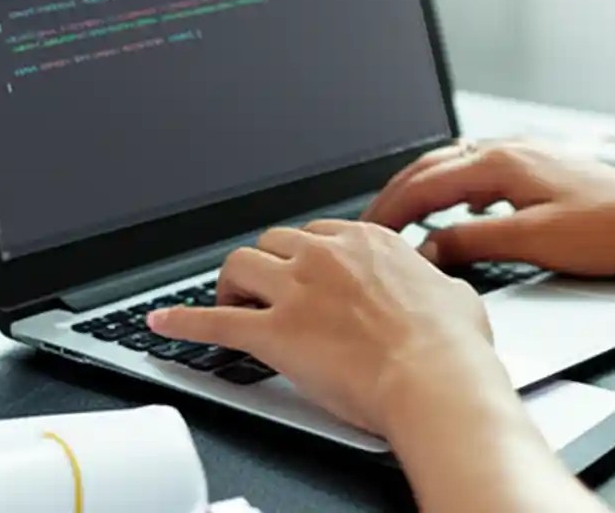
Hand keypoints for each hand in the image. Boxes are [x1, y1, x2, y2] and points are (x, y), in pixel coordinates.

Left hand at [148, 221, 499, 435]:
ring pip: (238, 265)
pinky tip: (162, 323)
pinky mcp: (272, 332)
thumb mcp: (452, 292)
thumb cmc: (452, 347)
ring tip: (230, 302)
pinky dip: (182, 321)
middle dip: (265, 265)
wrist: (437, 381)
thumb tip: (432, 278)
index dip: (302, 255)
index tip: (300, 271)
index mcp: (365, 241)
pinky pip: (213, 320)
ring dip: (230, 283)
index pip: (316, 233)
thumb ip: (429, 278)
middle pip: (272, 242)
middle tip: (264, 290)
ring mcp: (295, 291)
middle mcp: (324, 256)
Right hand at [363, 140, 614, 277]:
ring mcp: (522, 159)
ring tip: (398, 218)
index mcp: (499, 163)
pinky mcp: (535, 172)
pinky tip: (452, 210)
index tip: (365, 233)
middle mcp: (507, 152)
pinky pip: (474, 175)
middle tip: (368, 226)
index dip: (388, 210)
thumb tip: (427, 248)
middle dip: (394, 196)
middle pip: (430, 168)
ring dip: (419, 191)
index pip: (423, 185)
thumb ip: (471, 242)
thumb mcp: (532, 241)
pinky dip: (448, 192)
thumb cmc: (612, 229)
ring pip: (451, 168)